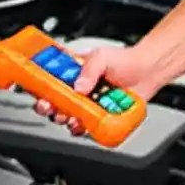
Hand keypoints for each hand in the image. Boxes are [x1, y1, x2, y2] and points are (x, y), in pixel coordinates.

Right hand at [32, 44, 164, 135]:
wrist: (148, 71)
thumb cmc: (125, 60)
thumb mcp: (102, 56)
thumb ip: (89, 69)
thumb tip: (79, 86)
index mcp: (72, 72)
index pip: (48, 79)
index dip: (38, 87)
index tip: (36, 91)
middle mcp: (77, 89)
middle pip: (53, 102)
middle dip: (47, 106)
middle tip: (49, 106)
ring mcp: (88, 104)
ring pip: (67, 116)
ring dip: (64, 119)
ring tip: (68, 117)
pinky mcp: (99, 117)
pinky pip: (86, 127)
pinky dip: (82, 128)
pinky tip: (84, 124)